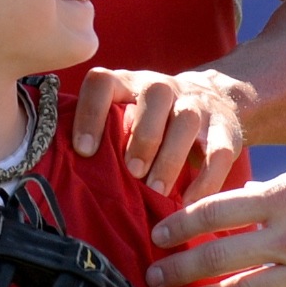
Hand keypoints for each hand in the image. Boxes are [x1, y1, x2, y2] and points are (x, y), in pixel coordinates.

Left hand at [75, 67, 245, 200]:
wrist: (214, 100)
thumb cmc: (150, 123)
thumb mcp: (125, 116)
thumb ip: (102, 134)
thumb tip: (58, 176)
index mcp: (129, 83)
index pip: (104, 82)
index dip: (91, 113)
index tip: (84, 151)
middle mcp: (164, 87)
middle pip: (156, 95)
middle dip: (142, 136)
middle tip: (132, 172)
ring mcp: (198, 104)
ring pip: (187, 119)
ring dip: (170, 157)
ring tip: (157, 191)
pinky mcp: (227, 128)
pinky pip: (220, 151)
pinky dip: (206, 180)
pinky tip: (190, 204)